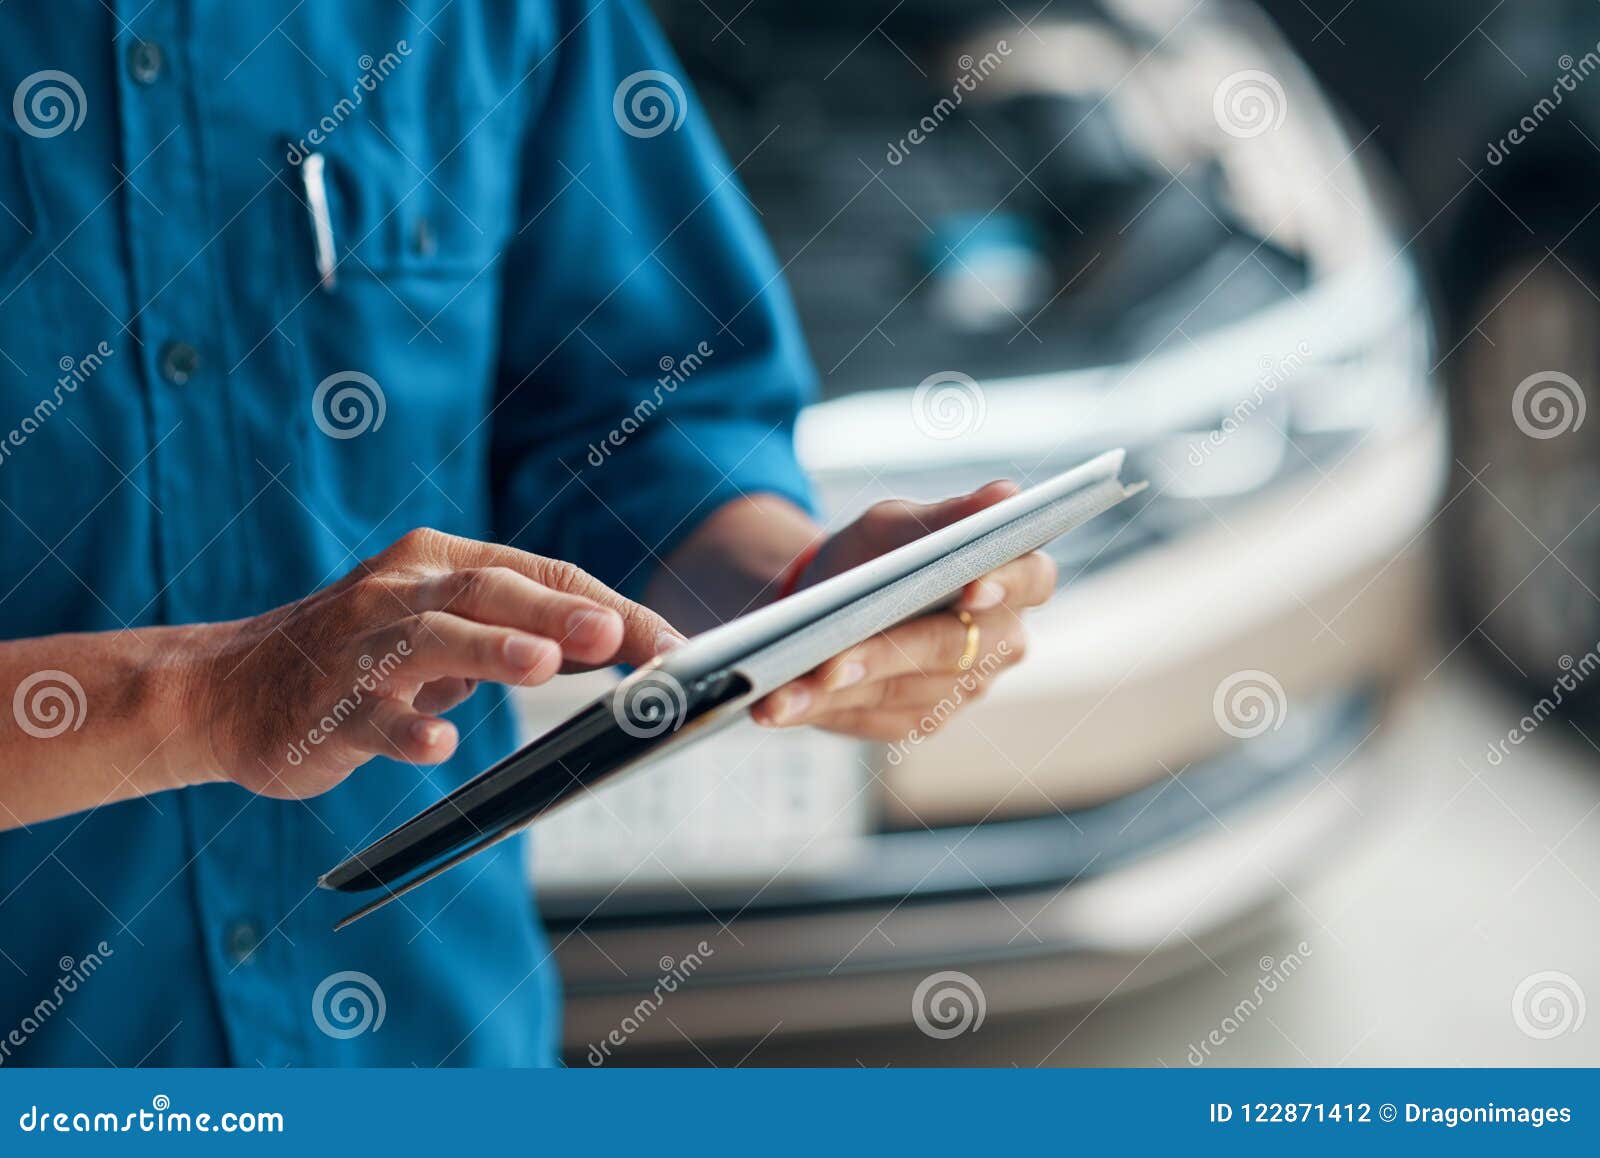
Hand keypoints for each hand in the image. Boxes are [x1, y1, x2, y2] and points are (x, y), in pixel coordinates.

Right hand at [189, 528, 682, 798]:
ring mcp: (359, 649)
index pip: (540, 574)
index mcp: (437, 564)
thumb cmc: (355, 657)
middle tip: (618, 638)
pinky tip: (439, 745)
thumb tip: (614, 641)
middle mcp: (400, 592)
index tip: (669, 644)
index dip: (608, 608)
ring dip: (492, 650)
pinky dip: (407, 730)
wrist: (226, 688)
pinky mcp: (325, 708)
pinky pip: (371, 718)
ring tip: (545, 665)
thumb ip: (516, 631)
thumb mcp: (439, 630)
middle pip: (491, 592)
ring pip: (432, 640)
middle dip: (559, 615)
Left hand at [750, 482, 1056, 738]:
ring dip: (837, 692)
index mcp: (1014, 579)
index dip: (1004, 584)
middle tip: (833, 662)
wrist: (824, 604)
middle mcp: (1001, 641)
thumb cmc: (872, 555)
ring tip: (779, 691)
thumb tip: (1004, 497)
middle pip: (953, 647)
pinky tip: (776, 706)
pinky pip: (869, 719)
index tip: (967, 588)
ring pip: (903, 691)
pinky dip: (818, 711)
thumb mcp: (895, 524)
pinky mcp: (919, 719)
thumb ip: (945, 517)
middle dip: (889, 652)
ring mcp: (962, 688)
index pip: (1031, 579)